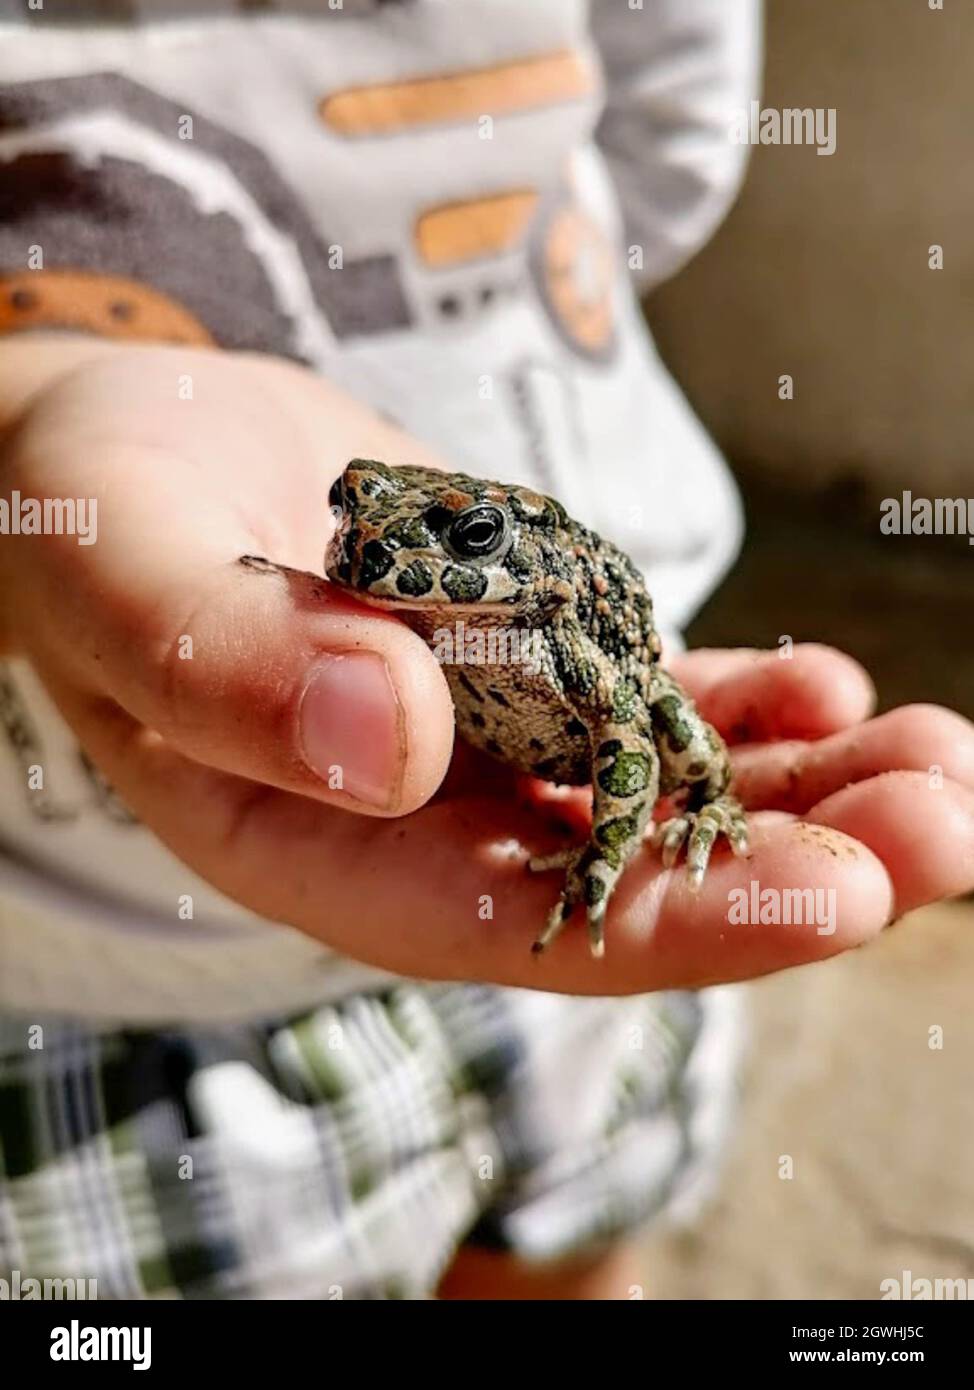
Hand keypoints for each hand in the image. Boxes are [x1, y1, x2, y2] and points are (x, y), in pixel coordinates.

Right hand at [2, 342, 971, 994]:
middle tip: (945, 825)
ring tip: (941, 763)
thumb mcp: (122, 575)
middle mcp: (421, 819)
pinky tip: (832, 685)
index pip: (516, 922)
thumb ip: (228, 668)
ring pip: (661, 793)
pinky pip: (648, 701)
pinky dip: (747, 701)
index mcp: (320, 847)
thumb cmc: (91, 524)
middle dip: (796, 861)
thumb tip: (393, 743)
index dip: (679, 924)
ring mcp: (484, 743)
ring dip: (810, 789)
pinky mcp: (522, 661)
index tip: (837, 896)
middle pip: (628, 874)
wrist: (127, 458)